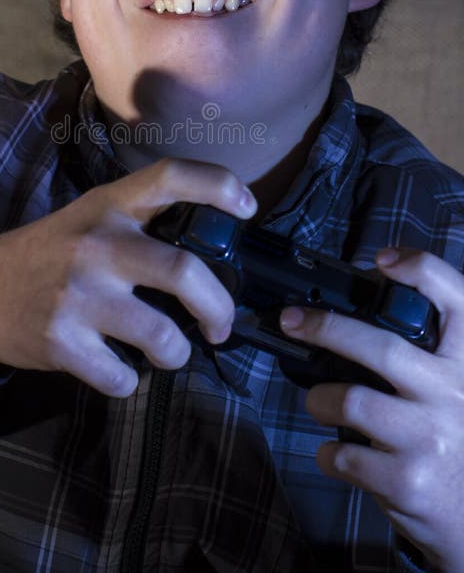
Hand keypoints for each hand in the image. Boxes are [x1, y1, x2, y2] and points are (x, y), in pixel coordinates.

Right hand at [0, 158, 256, 397]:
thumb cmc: (51, 253)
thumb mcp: (91, 218)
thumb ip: (141, 225)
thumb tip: (213, 260)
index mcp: (109, 205)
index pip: (171, 176)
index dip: (220, 186)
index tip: (248, 209)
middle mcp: (97, 244)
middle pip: (185, 271)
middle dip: (219, 308)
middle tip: (221, 326)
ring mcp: (79, 294)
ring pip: (162, 337)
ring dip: (176, 354)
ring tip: (169, 352)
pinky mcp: (62, 341)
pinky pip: (123, 377)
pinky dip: (130, 381)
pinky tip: (119, 369)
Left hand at [279, 248, 463, 571]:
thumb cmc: (454, 443)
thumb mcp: (455, 391)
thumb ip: (426, 357)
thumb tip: (358, 317)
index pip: (457, 300)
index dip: (421, 270)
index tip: (382, 259)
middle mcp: (453, 394)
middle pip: (380, 346)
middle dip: (325, 327)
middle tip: (292, 320)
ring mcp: (430, 438)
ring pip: (349, 399)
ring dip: (319, 400)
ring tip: (319, 403)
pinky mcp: (407, 481)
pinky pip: (342, 454)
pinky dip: (327, 453)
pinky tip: (337, 454)